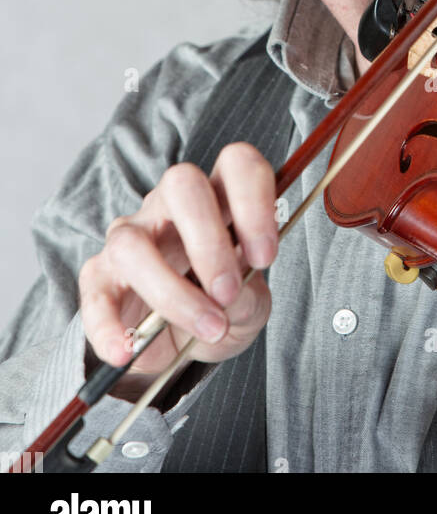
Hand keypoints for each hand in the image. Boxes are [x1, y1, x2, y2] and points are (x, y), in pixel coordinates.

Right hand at [79, 143, 277, 386]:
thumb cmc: (222, 305)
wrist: (180, 343)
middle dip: (208, 240)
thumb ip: (248, 298)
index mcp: (218, 195)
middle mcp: (170, 204)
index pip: (237, 163)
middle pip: (181, 183)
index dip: (254, 201)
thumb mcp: (249, 305)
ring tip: (207, 329)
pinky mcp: (99, 277)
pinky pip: (95, 295)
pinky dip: (109, 327)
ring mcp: (130, 235)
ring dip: (172, 292)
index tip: (265, 256)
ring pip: (133, 242)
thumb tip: (232, 297)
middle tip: (228, 292)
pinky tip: (126, 351)